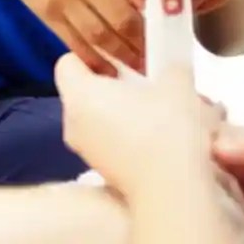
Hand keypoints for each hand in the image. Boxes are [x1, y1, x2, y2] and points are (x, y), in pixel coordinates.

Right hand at [6, 0, 149, 74]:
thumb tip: (151, 2)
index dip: (158, 7)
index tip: (169, 25)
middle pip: (123, 16)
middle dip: (142, 41)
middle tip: (155, 58)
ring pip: (101, 35)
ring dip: (122, 55)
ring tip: (137, 68)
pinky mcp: (52, 16)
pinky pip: (77, 43)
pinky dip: (94, 60)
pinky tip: (108, 72)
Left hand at [55, 53, 219, 200]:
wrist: (173, 187)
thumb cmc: (167, 129)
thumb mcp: (176, 83)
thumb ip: (168, 69)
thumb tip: (170, 72)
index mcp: (79, 95)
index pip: (67, 62)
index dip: (91, 55)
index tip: (116, 58)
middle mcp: (72, 123)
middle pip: (83, 93)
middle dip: (111, 86)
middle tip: (142, 83)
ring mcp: (85, 151)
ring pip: (97, 119)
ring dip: (121, 112)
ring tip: (156, 112)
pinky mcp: (102, 172)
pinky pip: (108, 142)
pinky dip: (126, 136)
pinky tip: (156, 138)